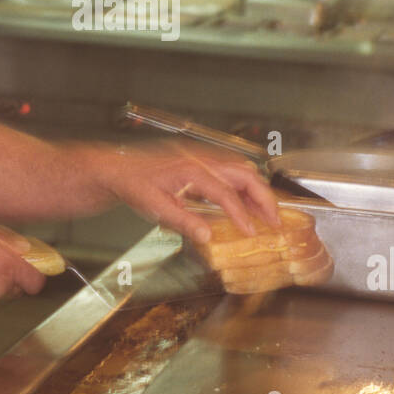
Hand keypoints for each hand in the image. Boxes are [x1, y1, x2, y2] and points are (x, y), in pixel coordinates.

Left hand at [90, 140, 279, 242]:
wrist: (119, 169)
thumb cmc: (134, 184)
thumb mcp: (155, 207)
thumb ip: (184, 222)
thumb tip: (209, 236)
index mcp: (190, 169)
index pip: (225, 193)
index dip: (241, 214)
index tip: (252, 231)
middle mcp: (200, 159)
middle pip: (244, 173)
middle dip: (263, 197)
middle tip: (275, 220)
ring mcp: (202, 157)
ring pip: (241, 168)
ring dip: (257, 190)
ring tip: (266, 213)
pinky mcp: (201, 160)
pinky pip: (231, 169)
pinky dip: (245, 185)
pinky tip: (246, 202)